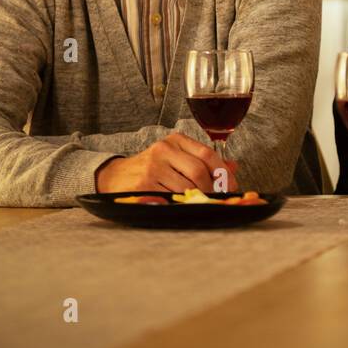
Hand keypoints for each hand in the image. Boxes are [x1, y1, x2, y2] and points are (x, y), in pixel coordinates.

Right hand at [95, 132, 227, 193]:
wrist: (114, 176)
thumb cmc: (150, 168)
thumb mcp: (176, 158)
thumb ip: (203, 161)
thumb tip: (233, 166)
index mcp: (175, 140)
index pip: (207, 153)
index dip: (223, 172)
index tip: (232, 186)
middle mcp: (164, 149)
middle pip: (198, 170)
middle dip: (212, 189)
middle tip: (218, 200)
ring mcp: (152, 166)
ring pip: (186, 186)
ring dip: (197, 199)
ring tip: (201, 205)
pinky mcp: (143, 184)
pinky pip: (170, 198)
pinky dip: (181, 205)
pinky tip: (183, 207)